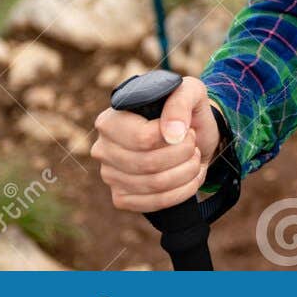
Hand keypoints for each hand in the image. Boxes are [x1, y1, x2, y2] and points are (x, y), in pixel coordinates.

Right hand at [92, 76, 220, 212]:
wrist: (192, 135)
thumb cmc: (185, 110)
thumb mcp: (190, 92)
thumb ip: (180, 102)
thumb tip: (172, 133)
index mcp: (111, 120)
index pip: (142, 138)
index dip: (175, 137)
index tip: (188, 129)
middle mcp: (103, 148)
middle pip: (149, 164)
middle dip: (184, 155)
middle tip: (194, 144)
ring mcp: (110, 175)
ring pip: (154, 184)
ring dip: (187, 172)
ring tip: (193, 158)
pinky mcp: (121, 197)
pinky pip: (153, 204)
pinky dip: (182, 191)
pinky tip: (190, 177)